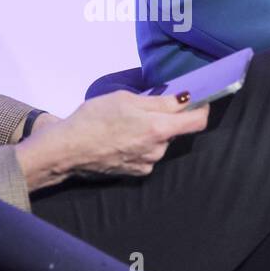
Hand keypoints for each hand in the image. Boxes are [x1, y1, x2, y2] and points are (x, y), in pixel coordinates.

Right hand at [14, 90, 209, 190]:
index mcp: (158, 129)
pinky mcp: (136, 172)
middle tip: (143, 107)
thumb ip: (159, 102)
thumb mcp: (126, 100)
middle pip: (175, 130)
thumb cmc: (93, 119)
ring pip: (160, 142)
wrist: (67, 150)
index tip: (198, 99)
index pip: (197, 122)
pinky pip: (147, 153)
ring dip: (151, 131)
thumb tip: (185, 99)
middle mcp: (158, 150)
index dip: (202, 108)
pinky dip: (140, 144)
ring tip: (125, 123)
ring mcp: (147, 163)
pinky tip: (120, 137)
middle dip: (166, 118)